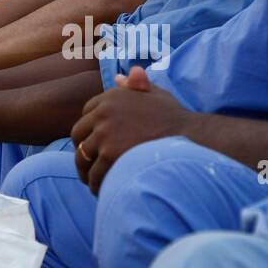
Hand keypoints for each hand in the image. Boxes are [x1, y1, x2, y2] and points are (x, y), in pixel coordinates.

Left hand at [72, 66, 191, 193]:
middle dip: (82, 150)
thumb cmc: (174, 118)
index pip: (86, 112)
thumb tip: (119, 78)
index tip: (96, 142)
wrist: (189, 137)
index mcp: (111, 96)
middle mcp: (104, 112)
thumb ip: (136, 86)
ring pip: (82, 156)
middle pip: (78, 134)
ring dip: (86, 171)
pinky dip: (97, 184)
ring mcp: (105, 133)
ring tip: (95, 181)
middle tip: (89, 165)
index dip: (90, 129)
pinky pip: (94, 173)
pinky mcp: (110, 154)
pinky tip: (105, 189)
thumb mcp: (156, 95)